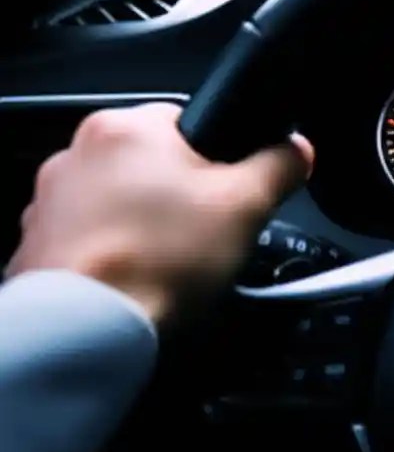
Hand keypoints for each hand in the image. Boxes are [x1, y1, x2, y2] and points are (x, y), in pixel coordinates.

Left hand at [5, 103, 313, 322]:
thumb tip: (297, 150)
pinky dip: (114, 253)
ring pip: (121, 202)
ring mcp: (50, 199)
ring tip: (169, 262)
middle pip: (154, 165)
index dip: (221, 161)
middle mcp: (76, 152)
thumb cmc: (160, 261)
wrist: (91, 328)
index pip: (189, 123)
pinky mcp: (38, 242)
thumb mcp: (247, 204)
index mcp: (126, 126)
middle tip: (205, 235)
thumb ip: (280, 165)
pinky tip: (136, 278)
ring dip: (145, 225)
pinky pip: (92, 238)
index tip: (228, 197)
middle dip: (181, 197)